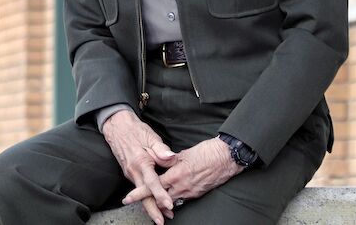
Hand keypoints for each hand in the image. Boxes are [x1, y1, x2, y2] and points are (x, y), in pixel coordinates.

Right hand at [102, 110, 177, 223]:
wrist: (117, 126)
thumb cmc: (135, 130)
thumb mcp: (150, 137)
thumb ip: (161, 149)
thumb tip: (171, 158)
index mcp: (140, 162)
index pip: (152, 182)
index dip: (160, 194)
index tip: (168, 204)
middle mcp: (133, 171)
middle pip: (143, 195)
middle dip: (153, 210)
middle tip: (162, 220)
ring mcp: (130, 173)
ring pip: (141, 193)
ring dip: (151, 204)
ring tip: (162, 215)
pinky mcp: (130, 172)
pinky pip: (139, 187)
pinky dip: (146, 196)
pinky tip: (153, 202)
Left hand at [123, 137, 242, 210]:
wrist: (227, 157)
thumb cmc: (207, 152)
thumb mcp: (184, 153)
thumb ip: (167, 159)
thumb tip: (155, 159)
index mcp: (176, 175)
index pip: (153, 186)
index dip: (140, 193)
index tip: (128, 197)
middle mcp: (183, 186)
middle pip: (161, 199)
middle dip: (149, 202)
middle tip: (137, 204)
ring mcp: (191, 192)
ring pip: (171, 200)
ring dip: (161, 201)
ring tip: (152, 201)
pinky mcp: (198, 193)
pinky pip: (182, 198)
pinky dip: (173, 198)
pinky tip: (169, 195)